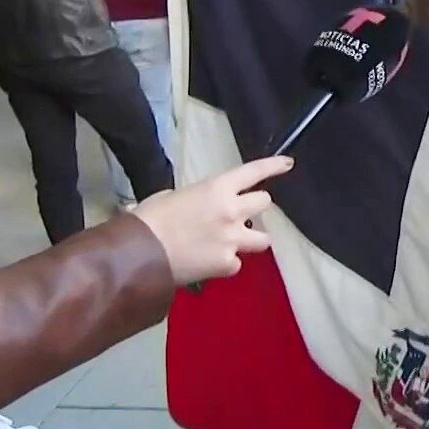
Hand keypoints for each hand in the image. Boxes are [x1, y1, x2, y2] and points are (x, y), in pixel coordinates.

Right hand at [129, 157, 293, 283]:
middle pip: (264, 203)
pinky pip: (236, 263)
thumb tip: (195, 208)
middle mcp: (232, 212)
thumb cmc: (148, 219)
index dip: (273, 165)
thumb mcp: (170, 197)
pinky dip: (226, 263)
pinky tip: (208, 264)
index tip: (287, 164)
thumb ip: (194, 200)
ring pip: (262, 239)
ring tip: (234, 242)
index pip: (253, 172)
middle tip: (242, 214)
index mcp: (217, 189)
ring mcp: (233, 239)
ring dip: (252, 238)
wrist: (140, 254)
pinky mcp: (227, 264)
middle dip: (256, 206)